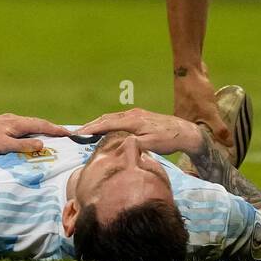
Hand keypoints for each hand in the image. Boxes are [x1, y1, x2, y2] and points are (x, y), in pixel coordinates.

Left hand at [0, 114, 69, 154]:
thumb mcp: (4, 146)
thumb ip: (23, 146)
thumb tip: (42, 144)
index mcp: (17, 123)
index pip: (42, 125)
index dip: (56, 130)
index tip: (69, 133)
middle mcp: (14, 119)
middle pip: (37, 122)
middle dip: (52, 128)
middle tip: (64, 133)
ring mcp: (7, 120)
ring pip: (29, 124)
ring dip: (41, 128)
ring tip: (50, 134)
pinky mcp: (1, 124)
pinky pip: (22, 126)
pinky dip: (31, 129)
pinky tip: (28, 134)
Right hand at [76, 107, 204, 156]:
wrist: (184, 131)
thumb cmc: (168, 140)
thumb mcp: (151, 145)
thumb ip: (134, 145)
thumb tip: (118, 146)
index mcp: (132, 121)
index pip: (107, 124)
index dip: (91, 129)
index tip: (78, 134)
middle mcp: (131, 114)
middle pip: (106, 118)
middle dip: (91, 125)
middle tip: (76, 134)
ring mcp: (135, 114)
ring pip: (112, 117)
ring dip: (98, 123)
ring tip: (86, 132)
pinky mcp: (139, 116)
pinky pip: (118, 118)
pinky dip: (107, 123)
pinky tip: (105, 129)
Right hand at [173, 66, 232, 146]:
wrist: (190, 68)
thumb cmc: (196, 92)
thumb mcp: (209, 113)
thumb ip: (219, 129)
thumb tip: (230, 145)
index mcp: (184, 126)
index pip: (197, 143)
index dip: (209, 148)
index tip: (221, 154)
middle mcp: (185, 120)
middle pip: (201, 134)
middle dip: (213, 139)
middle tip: (227, 146)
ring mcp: (190, 110)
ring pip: (204, 123)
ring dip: (214, 128)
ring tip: (227, 135)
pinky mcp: (196, 102)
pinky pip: (206, 114)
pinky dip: (214, 117)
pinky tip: (222, 119)